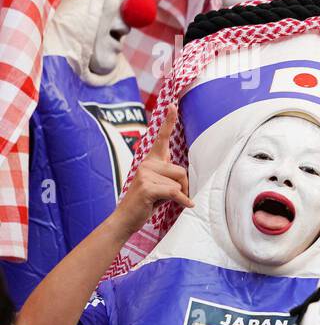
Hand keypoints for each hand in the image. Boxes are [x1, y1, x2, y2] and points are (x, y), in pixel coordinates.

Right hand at [110, 105, 192, 237]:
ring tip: (165, 200)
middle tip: (174, 196)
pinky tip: (186, 205)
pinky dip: (183, 201)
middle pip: (181, 170)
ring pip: (179, 182)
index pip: (161, 138)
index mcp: (151, 161)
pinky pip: (175, 192)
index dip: (168, 121)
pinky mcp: (146, 186)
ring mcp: (144, 174)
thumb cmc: (148, 202)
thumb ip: (171, 177)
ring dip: (180, 195)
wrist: (126, 219)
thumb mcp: (162, 186)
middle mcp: (146, 163)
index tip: (172, 105)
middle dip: (184, 186)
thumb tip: (187, 177)